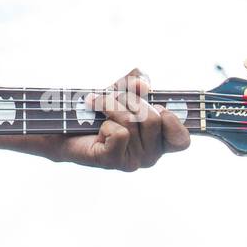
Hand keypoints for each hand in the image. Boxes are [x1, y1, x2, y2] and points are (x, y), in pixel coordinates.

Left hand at [56, 68, 189, 169]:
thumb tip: (143, 84)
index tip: (155, 106)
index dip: (172, 119)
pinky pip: (120, 132)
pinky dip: (105, 122)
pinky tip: (96, 128)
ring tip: (97, 107)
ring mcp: (132, 161)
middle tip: (111, 101)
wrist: (63, 125)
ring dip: (110, 106)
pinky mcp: (113, 161)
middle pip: (153, 118)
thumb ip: (136, 85)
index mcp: (157, 142)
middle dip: (128, 100)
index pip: (183, 140)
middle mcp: (149, 156)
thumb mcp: (120, 91)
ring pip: (132, 121)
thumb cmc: (95, 110)